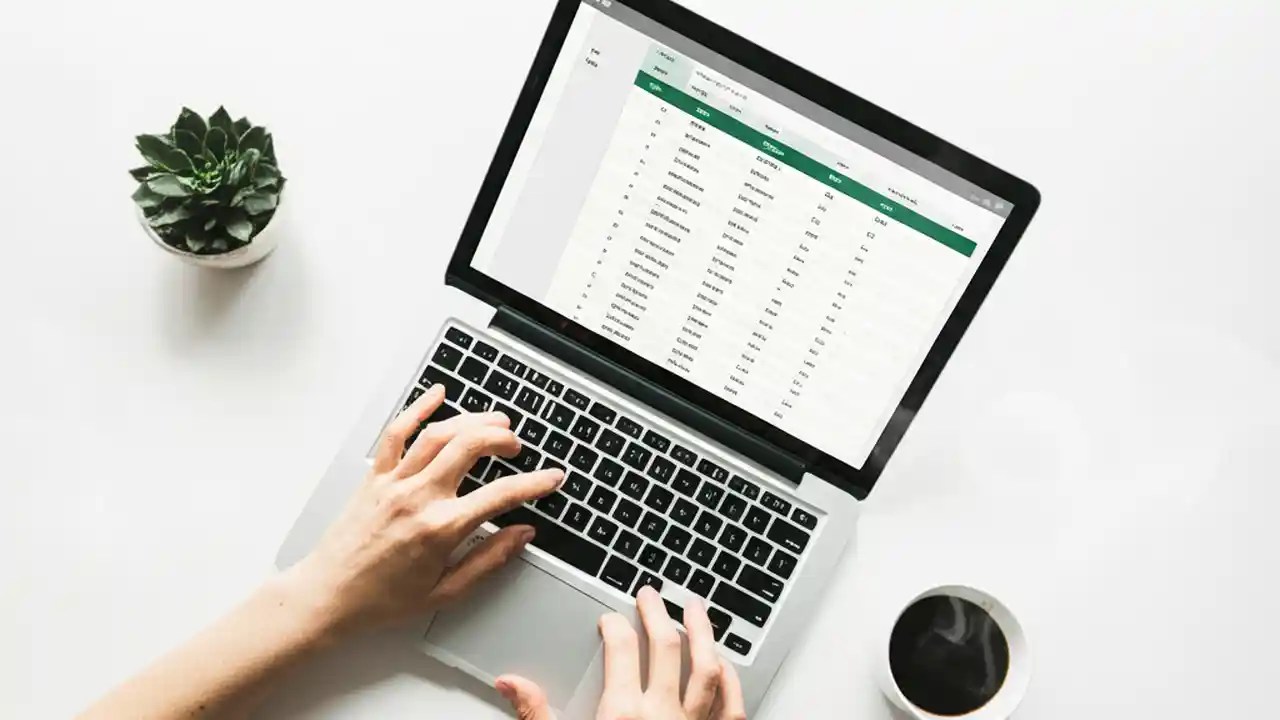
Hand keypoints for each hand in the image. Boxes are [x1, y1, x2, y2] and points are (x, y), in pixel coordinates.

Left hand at [286, 385, 562, 635]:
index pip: (500, 495)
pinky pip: (396, 433)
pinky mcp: (374, 477)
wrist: (328, 596)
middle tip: (516, 445)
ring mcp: (393, 482)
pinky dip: (418, 408)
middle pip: (469, 447)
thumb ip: (488, 561)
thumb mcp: (445, 592)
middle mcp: (418, 498)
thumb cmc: (381, 600)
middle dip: (501, 438)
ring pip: (438, 434)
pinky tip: (438, 394)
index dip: (534, 483)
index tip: (551, 478)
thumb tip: (520, 535)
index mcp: (440, 529)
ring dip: (471, 420)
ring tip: (493, 422)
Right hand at [496, 586, 746, 719]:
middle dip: (658, 614)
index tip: (608, 619)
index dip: (614, 626)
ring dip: (704, 633)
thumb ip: (536, 714)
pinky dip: (731, 681)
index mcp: (622, 714)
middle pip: (667, 646)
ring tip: (697, 609)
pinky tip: (725, 665)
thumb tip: (511, 682)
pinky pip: (732, 707)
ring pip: (708, 668)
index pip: (621, 648)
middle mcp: (663, 716)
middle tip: (651, 595)